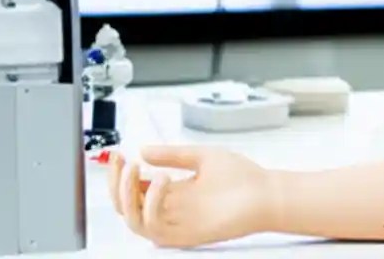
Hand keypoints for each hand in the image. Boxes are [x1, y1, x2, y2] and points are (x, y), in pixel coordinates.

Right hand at [107, 145, 277, 247]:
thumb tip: (143, 150)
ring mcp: (176, 223)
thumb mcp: (202, 157)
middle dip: (116, 184)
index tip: (117, 153)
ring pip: (133, 220)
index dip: (120, 173)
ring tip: (135, 169)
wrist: (267, 193)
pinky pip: (155, 228)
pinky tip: (161, 180)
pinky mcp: (185, 235)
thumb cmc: (242, 177)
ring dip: (126, 195)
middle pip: (126, 206)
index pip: (134, 188)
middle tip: (121, 162)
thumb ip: (173, 154)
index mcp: (172, 193)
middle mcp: (170, 209)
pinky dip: (151, 204)